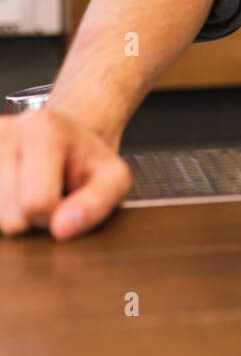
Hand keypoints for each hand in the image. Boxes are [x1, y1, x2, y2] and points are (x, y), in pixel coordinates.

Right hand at [0, 108, 131, 240]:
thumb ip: (97, 203)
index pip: (37, 203)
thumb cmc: (87, 162)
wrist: (63, 139)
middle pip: (10, 218)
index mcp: (42, 128)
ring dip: (13, 216)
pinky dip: (1, 212)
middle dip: (33, 219)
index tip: (68, 199)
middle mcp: (2, 131)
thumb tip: (62, 228)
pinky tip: (13, 195)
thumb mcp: (114, 178)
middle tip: (49, 196)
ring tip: (31, 193)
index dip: (57, 216)